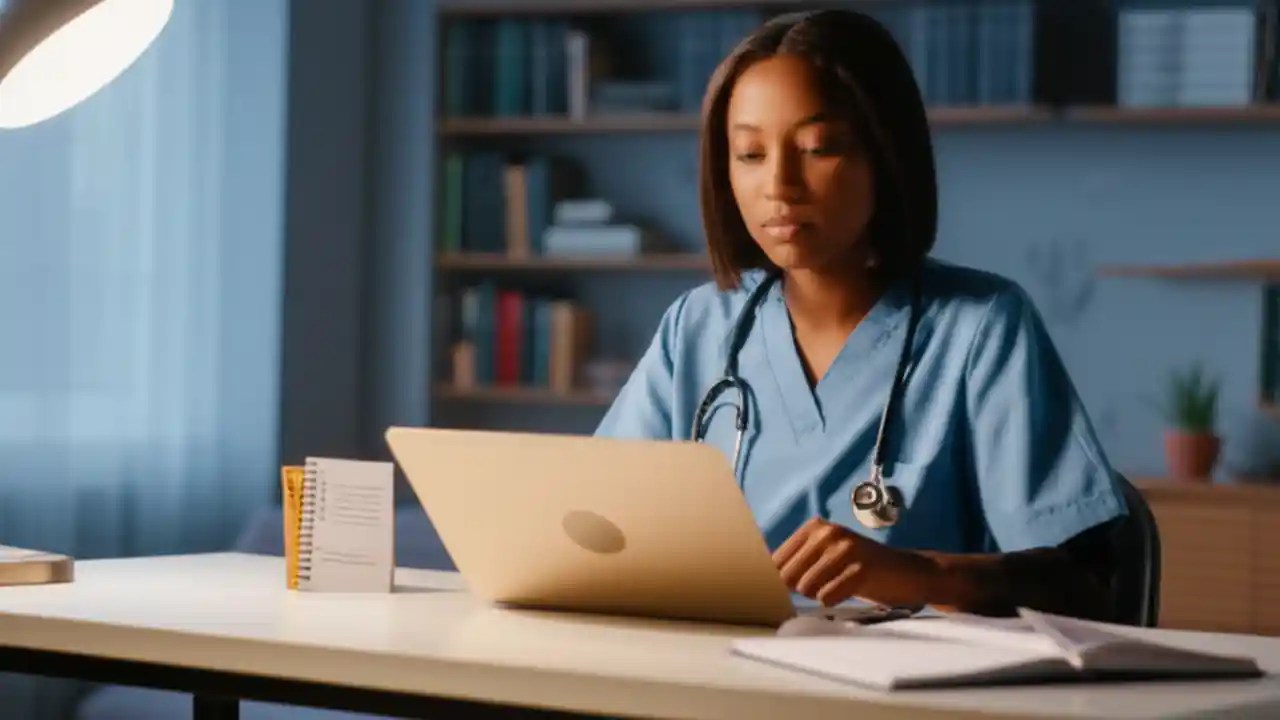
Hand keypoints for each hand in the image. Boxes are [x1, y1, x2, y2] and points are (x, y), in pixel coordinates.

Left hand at [772, 517, 937, 607]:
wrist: (908, 572)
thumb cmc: (860, 570)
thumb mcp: (825, 559)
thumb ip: (795, 565)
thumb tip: (761, 584)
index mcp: (813, 527)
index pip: (774, 561)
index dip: (778, 583)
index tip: (787, 592)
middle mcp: (827, 532)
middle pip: (787, 576)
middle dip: (801, 591)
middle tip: (826, 588)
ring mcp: (845, 547)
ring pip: (805, 587)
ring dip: (820, 596)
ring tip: (839, 587)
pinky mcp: (861, 567)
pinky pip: (827, 596)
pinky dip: (834, 601)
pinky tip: (850, 592)